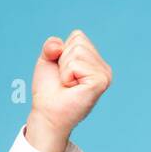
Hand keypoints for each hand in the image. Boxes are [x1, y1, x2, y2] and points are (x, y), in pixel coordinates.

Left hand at [25, 30, 111, 151]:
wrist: (46, 114)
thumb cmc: (48, 91)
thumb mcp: (47, 61)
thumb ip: (51, 45)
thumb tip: (58, 46)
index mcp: (94, 60)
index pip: (78, 36)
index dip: (61, 52)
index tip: (61, 72)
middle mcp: (103, 67)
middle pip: (78, 41)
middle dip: (63, 59)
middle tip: (63, 80)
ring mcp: (104, 74)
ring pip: (78, 51)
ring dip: (64, 69)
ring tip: (67, 85)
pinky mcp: (100, 81)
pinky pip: (76, 64)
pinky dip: (67, 75)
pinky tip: (71, 88)